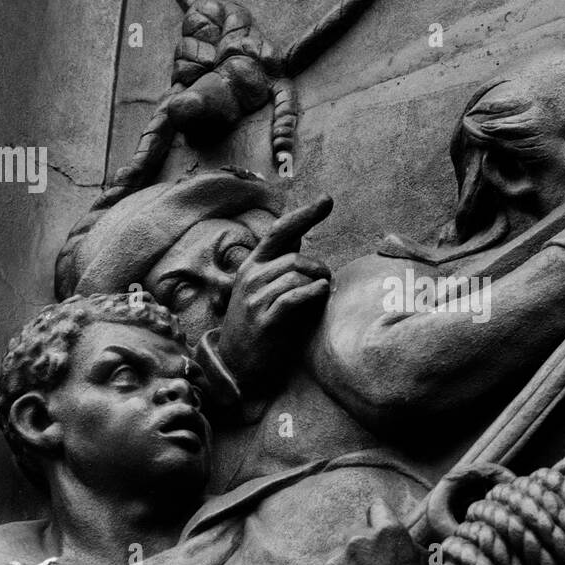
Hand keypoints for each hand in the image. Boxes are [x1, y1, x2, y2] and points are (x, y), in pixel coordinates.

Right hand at [202, 195, 332, 394]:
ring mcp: (255, 298)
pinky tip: (321, 294)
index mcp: (253, 265)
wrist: (238, 364)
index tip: (327, 200)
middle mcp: (251, 277)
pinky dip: (313, 293)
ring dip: (317, 283)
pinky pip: (294, 297)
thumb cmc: (260, 324)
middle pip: (294, 257)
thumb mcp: (267, 290)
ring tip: (321, 294)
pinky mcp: (265, 319)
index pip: (280, 232)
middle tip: (326, 280)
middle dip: (318, 267)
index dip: (304, 214)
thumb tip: (306, 244)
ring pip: (296, 275)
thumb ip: (284, 267)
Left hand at [307, 499, 426, 564]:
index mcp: (387, 531)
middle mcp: (357, 541)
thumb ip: (412, 541)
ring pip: (337, 557)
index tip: (381, 541)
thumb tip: (414, 528)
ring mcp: (334, 562)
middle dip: (361, 549)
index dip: (380, 524)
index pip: (376, 508)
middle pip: (353, 532)